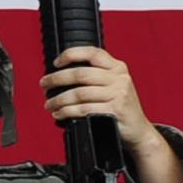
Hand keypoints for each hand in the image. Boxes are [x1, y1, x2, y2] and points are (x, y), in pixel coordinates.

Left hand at [38, 45, 154, 148]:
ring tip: (49, 104)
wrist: (138, 129)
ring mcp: (118, 94)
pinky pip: (84, 109)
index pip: (92, 52)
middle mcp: (119, 78)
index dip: (71, 55)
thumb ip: (95, 75)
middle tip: (44, 85)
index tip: (56, 63)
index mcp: (118, 67)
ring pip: (79, 93)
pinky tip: (59, 113)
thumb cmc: (119, 106)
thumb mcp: (114, 84)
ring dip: (58, 99)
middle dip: (56, 79)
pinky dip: (67, 111)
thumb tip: (60, 74)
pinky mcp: (114, 111)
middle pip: (80, 74)